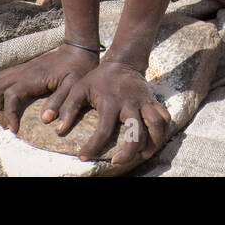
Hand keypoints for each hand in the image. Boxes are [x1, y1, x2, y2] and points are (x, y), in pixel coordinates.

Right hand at [0, 43, 99, 134]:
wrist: (79, 48)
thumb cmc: (79, 68)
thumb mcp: (74, 86)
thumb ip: (61, 102)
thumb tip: (45, 120)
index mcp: (34, 77)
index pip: (11, 96)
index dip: (9, 114)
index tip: (14, 130)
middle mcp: (24, 71)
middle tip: (6, 125)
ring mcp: (23, 68)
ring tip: (6, 116)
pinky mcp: (25, 68)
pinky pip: (4, 77)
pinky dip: (1, 91)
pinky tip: (11, 102)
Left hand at [43, 60, 170, 164]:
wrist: (122, 62)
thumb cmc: (98, 78)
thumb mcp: (79, 88)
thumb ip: (67, 107)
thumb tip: (58, 129)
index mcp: (110, 102)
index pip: (104, 130)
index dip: (93, 146)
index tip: (83, 156)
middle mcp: (130, 103)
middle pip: (137, 132)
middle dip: (129, 152)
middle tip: (117, 161)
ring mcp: (144, 102)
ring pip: (156, 126)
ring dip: (152, 144)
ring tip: (141, 155)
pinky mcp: (153, 101)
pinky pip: (165, 118)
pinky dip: (163, 132)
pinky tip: (154, 142)